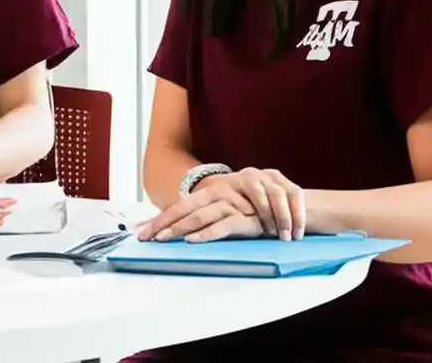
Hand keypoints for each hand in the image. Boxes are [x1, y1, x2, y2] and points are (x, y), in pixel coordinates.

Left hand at [138, 167, 305, 242]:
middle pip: (182, 209)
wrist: (291, 205)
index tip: (140, 229)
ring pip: (198, 216)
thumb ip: (207, 215)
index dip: (159, 217)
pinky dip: (206, 234)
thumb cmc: (257, 209)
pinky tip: (192, 240)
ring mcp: (231, 204)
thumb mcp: (229, 209)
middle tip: (143, 236)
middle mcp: (218, 193)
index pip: (179, 205)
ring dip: (178, 228)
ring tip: (162, 239)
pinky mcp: (247, 218)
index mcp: (211, 192)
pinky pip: (222, 226)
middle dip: (161, 223)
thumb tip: (180, 229)